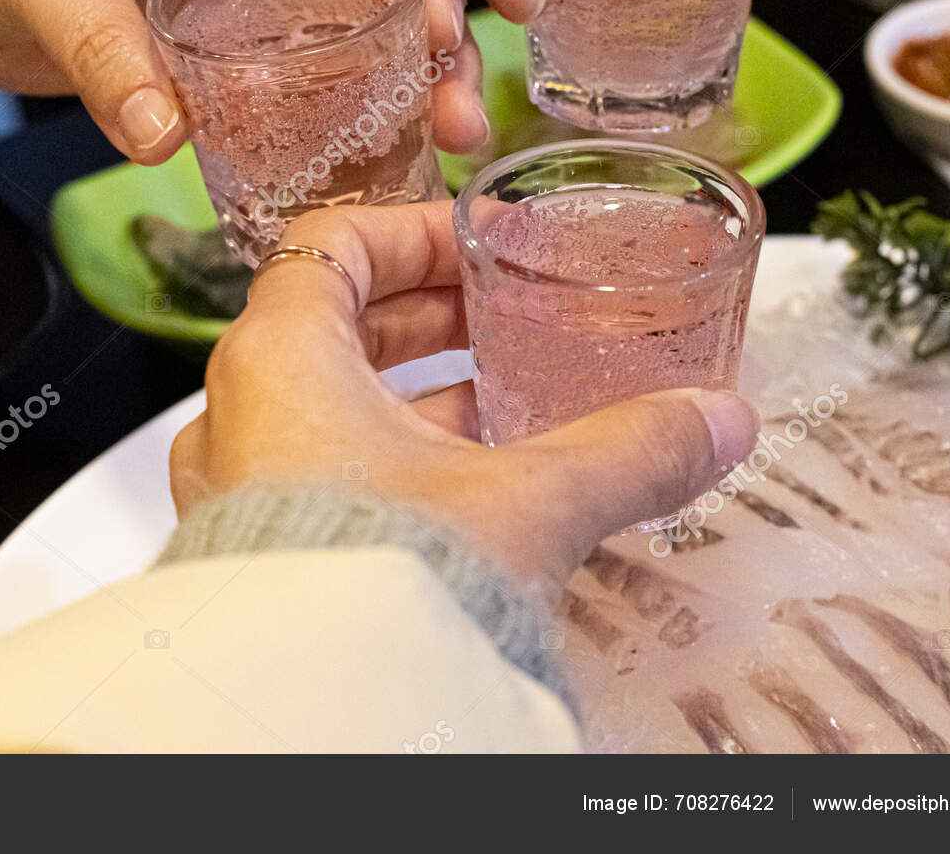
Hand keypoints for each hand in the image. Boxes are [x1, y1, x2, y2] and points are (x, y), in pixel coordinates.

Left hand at [0, 0, 489, 159]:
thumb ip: (105, 48)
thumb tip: (166, 134)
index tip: (447, 17)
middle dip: (433, 33)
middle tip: (461, 111)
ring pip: (340, 30)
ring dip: (396, 83)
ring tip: (441, 144)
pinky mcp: (195, 50)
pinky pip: (282, 79)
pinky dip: (325, 114)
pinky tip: (365, 162)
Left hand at [169, 201, 758, 603]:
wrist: (319, 715)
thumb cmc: (384, 583)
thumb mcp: (527, 503)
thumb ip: (626, 451)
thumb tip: (714, 421)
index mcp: (278, 359)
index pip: (329, 245)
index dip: (409, 234)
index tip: (476, 247)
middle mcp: (237, 415)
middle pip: (331, 322)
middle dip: (427, 318)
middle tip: (504, 316)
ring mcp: (235, 485)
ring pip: (327, 404)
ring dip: (414, 398)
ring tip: (503, 406)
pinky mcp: (253, 550)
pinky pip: (317, 471)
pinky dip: (387, 461)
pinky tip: (466, 493)